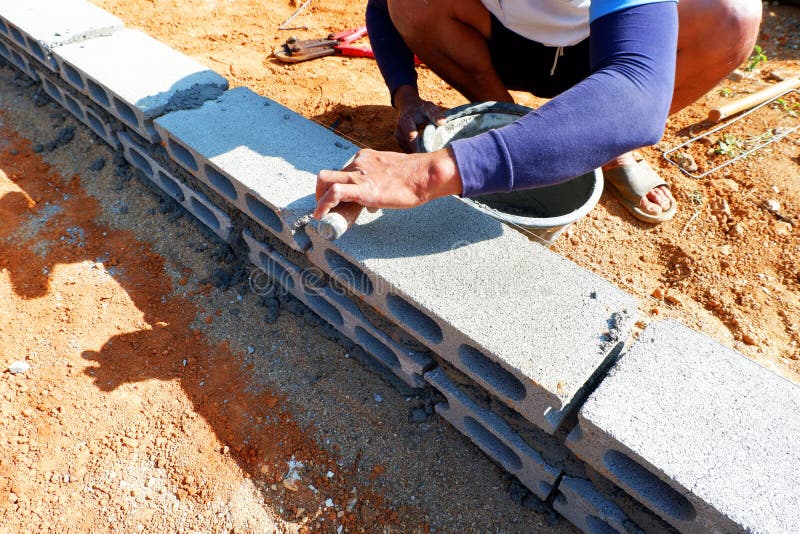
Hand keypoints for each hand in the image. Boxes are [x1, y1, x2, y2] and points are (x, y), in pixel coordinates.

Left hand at [314, 148, 461, 219]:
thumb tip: (373, 202)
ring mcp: (359, 175)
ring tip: (322, 214)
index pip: (342, 171)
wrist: (426, 175)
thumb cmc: (416, 178)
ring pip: (325, 180)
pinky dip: (323, 205)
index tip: (338, 202)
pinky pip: (334, 193)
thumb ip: (380, 184)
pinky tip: (321, 216)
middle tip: (328, 209)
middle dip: (321, 192)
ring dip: (319, 199)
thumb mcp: (392, 176)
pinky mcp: (363, 189)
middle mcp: (358, 163)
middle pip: (328, 175)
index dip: (336, 188)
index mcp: (365, 158)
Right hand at [393, 85, 445, 151]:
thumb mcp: (429, 107)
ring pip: (410, 151)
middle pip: (411, 148)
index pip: (412, 138)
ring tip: (431, 152)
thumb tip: (443, 122)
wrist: (409, 107)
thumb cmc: (421, 108)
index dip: (422, 147)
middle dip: (423, 153)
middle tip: (435, 155)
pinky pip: (409, 151)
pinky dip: (417, 152)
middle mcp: (399, 132)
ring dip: (420, 153)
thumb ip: (435, 114)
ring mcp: (398, 139)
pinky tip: (425, 150)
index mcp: (405, 123)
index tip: (433, 153)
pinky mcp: (400, 143)